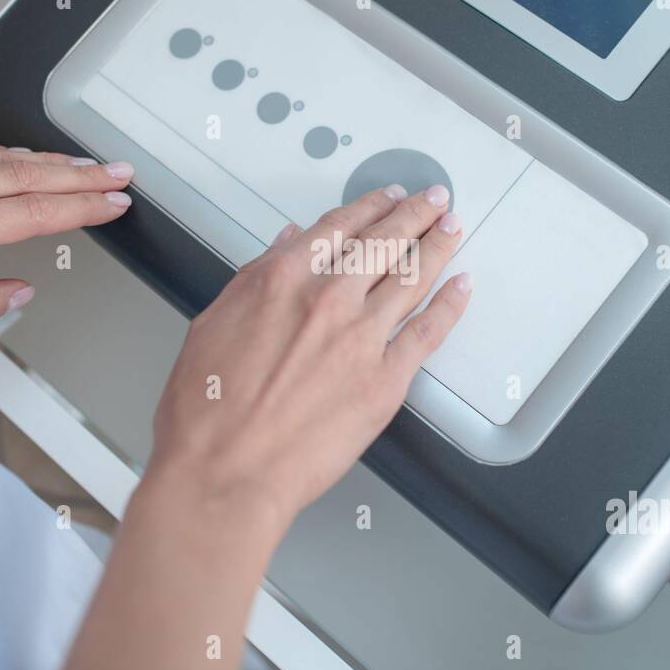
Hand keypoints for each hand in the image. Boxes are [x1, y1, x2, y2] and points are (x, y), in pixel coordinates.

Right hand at [147, 182, 470, 526]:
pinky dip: (451, 304)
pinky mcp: (386, 379)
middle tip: (434, 200)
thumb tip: (285, 247)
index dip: (370, 206)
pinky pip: (429, 330)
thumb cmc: (207, 413)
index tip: (387, 197)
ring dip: (439, 244)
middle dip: (415, 214)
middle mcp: (328, 299)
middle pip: (385, 242)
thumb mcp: (214, 324)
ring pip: (413, 276)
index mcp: (282, 279)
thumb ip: (255, 279)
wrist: (225, 473)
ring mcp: (361, 337)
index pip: (339, 227)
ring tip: (453, 227)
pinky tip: (462, 286)